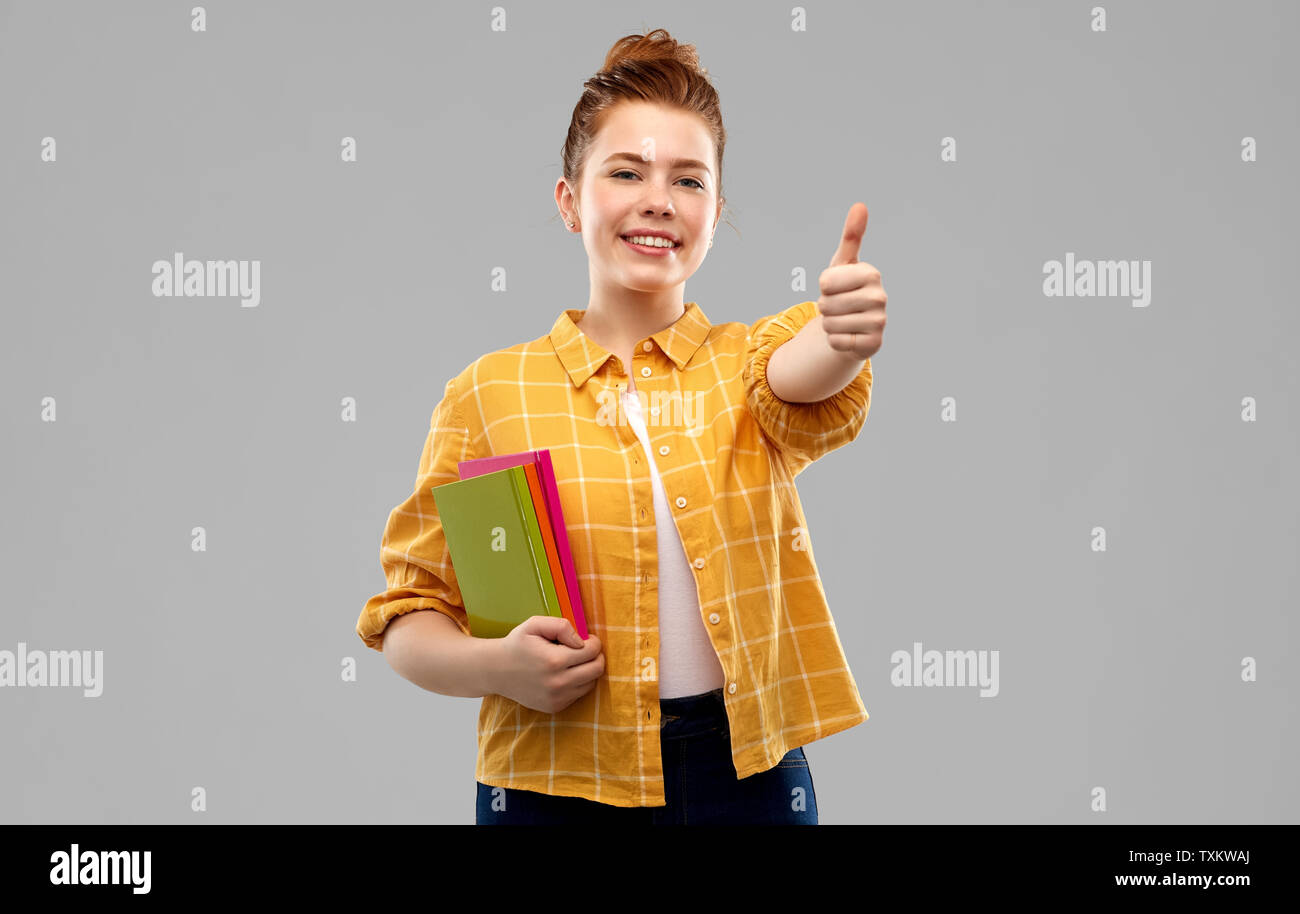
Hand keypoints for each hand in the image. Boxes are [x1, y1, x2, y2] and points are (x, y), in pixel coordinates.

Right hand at [491, 615, 604, 713]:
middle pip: (597, 669)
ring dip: (588, 670)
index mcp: (554, 661)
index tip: (585, 639)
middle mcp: (558, 683)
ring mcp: (557, 698)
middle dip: (596, 656)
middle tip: (584, 649)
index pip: (592, 651)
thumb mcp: (534, 624)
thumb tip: (582, 641)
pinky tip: (564, 674)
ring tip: (573, 661)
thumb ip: (561, 626)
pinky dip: (577, 683)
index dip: (593, 642)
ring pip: (591, 683)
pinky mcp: (554, 707)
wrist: (496, 671)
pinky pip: (578, 694)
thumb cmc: (517, 644)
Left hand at [818, 202, 886, 358]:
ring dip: (829, 324)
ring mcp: (879, 322)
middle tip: (838, 307)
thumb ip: (851, 236)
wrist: (854, 326)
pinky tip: (848, 335)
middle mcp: (880, 297)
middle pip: (826, 304)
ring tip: (843, 320)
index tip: (836, 287)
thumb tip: (860, 206)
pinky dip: (836, 341)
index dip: (823, 287)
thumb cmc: (846, 290)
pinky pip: (836, 342)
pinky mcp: (874, 344)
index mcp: (871, 273)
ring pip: (830, 324)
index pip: (825, 282)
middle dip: (825, 307)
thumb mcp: (843, 264)